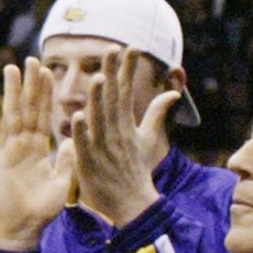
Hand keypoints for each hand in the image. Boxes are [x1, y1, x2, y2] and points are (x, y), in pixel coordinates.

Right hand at [0, 57, 72, 252]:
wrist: (24, 229)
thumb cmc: (44, 211)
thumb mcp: (63, 183)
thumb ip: (68, 161)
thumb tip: (75, 140)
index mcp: (42, 149)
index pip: (45, 115)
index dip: (46, 94)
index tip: (48, 71)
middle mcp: (25, 146)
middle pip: (27, 108)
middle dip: (29, 84)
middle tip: (30, 60)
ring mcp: (10, 150)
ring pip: (12, 115)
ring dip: (11, 92)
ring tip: (11, 69)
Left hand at [71, 47, 173, 227]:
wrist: (133, 205)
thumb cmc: (136, 171)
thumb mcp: (148, 140)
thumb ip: (156, 114)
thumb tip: (173, 93)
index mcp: (126, 125)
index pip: (125, 92)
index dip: (126, 70)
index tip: (130, 47)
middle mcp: (116, 132)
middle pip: (114, 99)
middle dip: (114, 73)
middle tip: (112, 48)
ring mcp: (104, 148)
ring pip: (101, 119)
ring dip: (100, 98)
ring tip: (99, 76)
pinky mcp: (91, 164)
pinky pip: (86, 145)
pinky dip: (83, 132)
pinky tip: (78, 116)